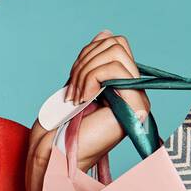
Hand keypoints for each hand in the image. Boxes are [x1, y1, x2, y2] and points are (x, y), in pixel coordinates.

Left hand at [23, 29, 151, 190]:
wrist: (54, 157)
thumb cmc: (59, 130)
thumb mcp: (75, 84)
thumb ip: (91, 62)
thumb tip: (105, 33)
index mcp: (120, 85)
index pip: (114, 44)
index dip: (88, 52)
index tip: (71, 80)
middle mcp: (133, 91)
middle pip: (117, 43)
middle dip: (85, 60)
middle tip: (70, 90)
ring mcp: (136, 99)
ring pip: (116, 52)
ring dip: (85, 70)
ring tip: (74, 96)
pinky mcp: (134, 107)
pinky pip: (116, 70)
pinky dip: (91, 77)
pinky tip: (81, 98)